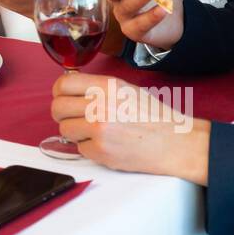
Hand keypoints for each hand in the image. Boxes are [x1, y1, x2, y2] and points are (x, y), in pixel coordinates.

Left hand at [49, 71, 209, 184]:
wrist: (175, 142)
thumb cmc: (153, 117)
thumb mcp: (126, 89)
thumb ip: (97, 87)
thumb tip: (70, 88)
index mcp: (106, 86)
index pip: (63, 84)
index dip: (59, 93)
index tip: (63, 98)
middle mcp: (100, 104)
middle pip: (58, 108)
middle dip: (62, 115)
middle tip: (73, 119)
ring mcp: (99, 128)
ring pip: (65, 130)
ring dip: (76, 133)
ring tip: (94, 133)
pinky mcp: (101, 150)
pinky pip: (80, 149)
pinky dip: (89, 149)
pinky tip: (106, 145)